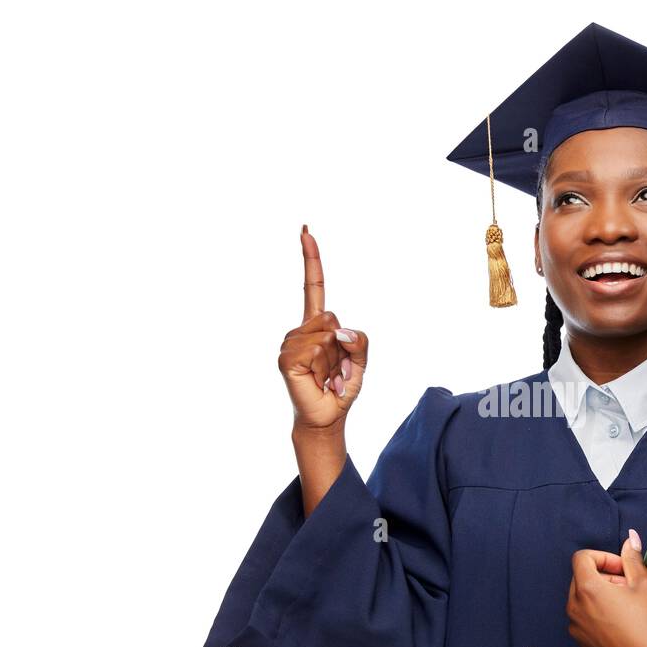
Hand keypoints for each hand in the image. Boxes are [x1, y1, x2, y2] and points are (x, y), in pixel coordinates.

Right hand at [278, 225, 368, 431]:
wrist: (327, 415)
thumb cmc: (340, 386)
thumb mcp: (360, 361)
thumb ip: (359, 340)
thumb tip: (337, 330)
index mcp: (317, 325)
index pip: (313, 286)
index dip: (311, 259)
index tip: (306, 231)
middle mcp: (300, 330)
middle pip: (331, 318)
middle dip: (343, 346)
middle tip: (334, 368)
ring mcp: (290, 343)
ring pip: (325, 335)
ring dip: (334, 360)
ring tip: (326, 375)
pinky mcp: (286, 358)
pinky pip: (316, 349)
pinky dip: (324, 366)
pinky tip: (317, 379)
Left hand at [566, 530, 646, 646]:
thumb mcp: (643, 585)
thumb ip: (632, 559)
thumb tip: (630, 538)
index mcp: (587, 588)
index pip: (582, 557)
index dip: (603, 557)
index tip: (622, 568)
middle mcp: (574, 606)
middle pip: (581, 576)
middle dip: (604, 575)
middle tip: (628, 586)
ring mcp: (575, 625)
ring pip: (582, 597)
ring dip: (600, 593)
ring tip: (625, 604)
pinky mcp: (580, 641)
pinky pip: (582, 616)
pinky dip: (596, 611)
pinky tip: (619, 621)